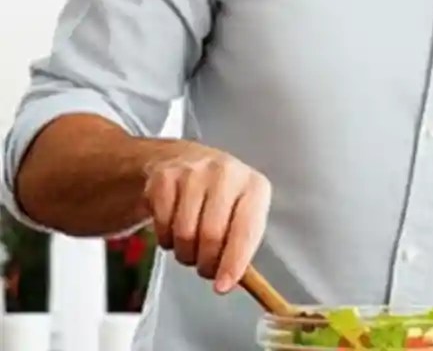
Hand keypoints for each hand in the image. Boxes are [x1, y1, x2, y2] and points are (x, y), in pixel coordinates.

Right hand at [142, 142, 271, 293]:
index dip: (233, 262)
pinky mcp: (164, 177)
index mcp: (254, 186)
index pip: (246, 230)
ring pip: (184, 233)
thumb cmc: (221, 197)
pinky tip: (173, 229)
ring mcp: (194, 172)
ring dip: (184, 253)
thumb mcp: (241, 213)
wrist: (184, 161)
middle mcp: (227, 173)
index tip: (223, 286)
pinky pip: (162, 225)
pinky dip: (166, 239)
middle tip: (205, 268)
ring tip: (191, 246)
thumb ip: (241, 245)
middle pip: (212, 235)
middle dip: (205, 262)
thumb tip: (229, 281)